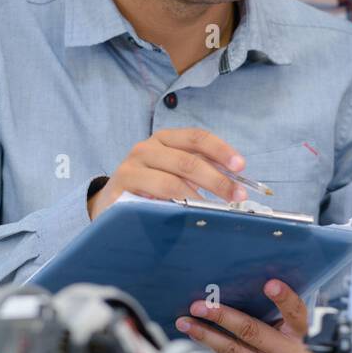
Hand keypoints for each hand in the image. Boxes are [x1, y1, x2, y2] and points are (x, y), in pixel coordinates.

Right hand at [89, 127, 248, 219]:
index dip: (221, 150)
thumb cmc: (149, 188)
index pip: (197, 138)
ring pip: (172, 180)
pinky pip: (154, 196)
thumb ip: (200, 172)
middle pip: (189, 160)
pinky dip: (174, 205)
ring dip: (198, 197)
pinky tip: (186, 214)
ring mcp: (132, 165)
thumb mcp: (175, 174)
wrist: (110, 204)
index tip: (241, 166)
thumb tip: (235, 183)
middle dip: (217, 179)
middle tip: (237, 195)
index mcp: (166, 139)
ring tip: (215, 210)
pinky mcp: (121, 185)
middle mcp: (148, 147)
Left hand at [175, 279, 317, 352]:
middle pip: (252, 333)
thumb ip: (275, 310)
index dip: (284, 298)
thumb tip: (239, 288)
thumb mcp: (291, 326)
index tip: (270, 284)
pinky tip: (200, 342)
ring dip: (207, 337)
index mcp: (301, 333)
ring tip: (188, 324)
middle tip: (199, 307)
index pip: (295, 312)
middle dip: (222, 317)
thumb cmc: (290, 344)